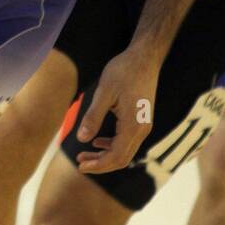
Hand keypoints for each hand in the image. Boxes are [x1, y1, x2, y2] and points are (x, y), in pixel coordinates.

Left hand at [75, 47, 159, 174]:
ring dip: (105, 156)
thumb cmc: (124, 71)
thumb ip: (93, 117)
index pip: (116, 156)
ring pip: (124, 151)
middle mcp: (142, 129)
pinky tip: (97, 141)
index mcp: (133, 125)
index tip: (80, 166)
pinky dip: (112, 145)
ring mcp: (143, 125)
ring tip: (84, 155)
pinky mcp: (141, 120)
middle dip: (100, 164)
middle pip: (122, 158)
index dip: (98, 165)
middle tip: (80, 163)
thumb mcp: (104, 93)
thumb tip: (82, 139)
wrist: (144, 57)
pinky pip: (127, 141)